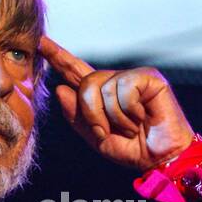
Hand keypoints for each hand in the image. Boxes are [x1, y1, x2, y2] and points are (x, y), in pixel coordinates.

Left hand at [40, 35, 194, 171]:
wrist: (161, 159)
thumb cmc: (133, 149)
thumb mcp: (97, 138)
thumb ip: (77, 116)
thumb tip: (60, 89)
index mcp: (101, 94)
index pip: (75, 71)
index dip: (58, 57)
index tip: (40, 42)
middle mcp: (115, 80)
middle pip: (85, 84)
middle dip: (92, 114)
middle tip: (107, 131)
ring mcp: (133, 77)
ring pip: (104, 89)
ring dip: (115, 117)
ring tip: (132, 127)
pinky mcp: (149, 77)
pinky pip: (125, 90)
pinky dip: (130, 111)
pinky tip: (143, 117)